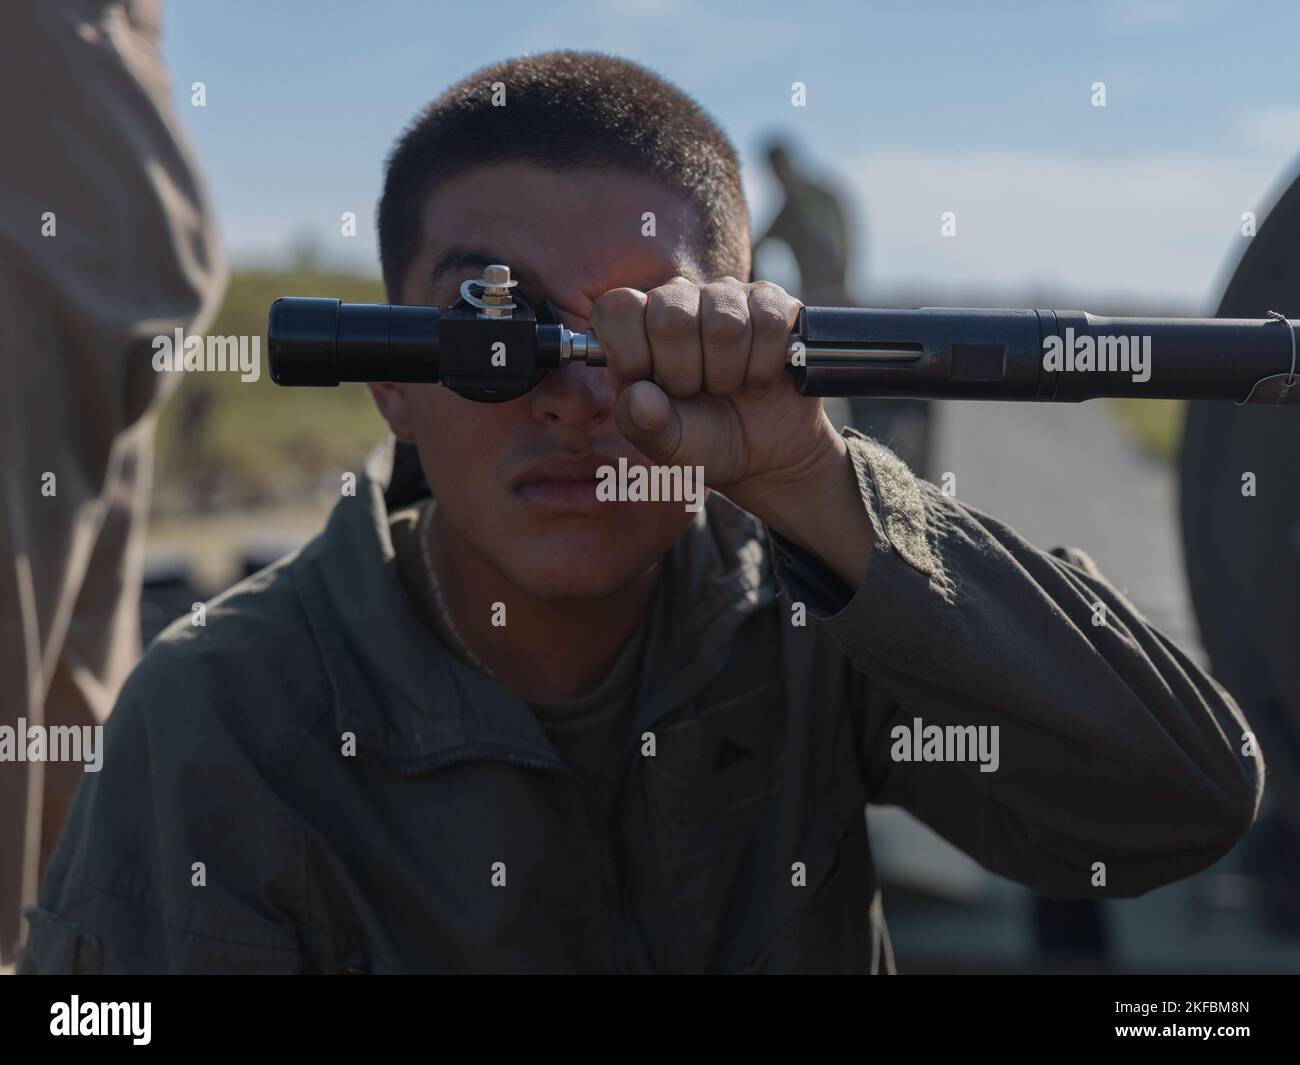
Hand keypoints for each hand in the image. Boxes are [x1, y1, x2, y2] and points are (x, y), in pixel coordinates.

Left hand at [590, 276, 839, 511]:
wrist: (769, 453)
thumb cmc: (709, 440)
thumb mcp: (668, 445)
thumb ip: (642, 425)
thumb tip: (639, 396)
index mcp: (639, 329)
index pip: (618, 307)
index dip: (631, 351)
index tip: (652, 385)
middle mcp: (680, 301)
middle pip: (670, 315)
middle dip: (684, 372)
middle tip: (696, 392)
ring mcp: (727, 297)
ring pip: (725, 323)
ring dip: (728, 373)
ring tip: (727, 387)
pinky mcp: (773, 302)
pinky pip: (769, 322)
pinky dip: (763, 367)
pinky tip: (757, 378)